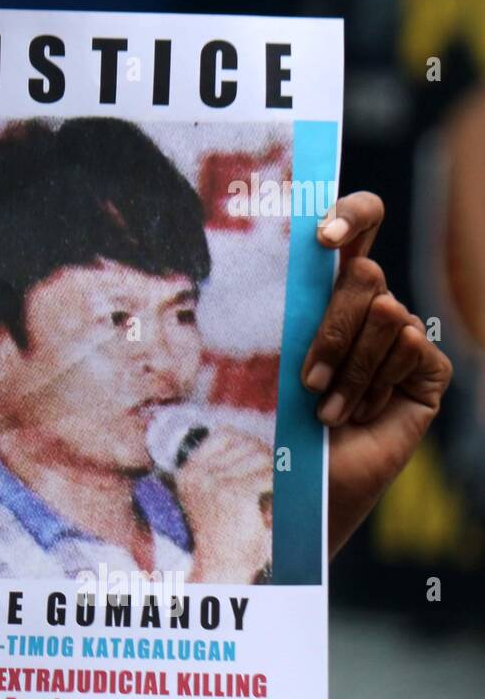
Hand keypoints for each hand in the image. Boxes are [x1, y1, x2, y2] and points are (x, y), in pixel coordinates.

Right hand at [174, 428, 273, 582]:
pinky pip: (270, 476)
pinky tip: (272, 506)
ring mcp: (213, 482)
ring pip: (262, 457)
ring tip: (268, 501)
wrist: (224, 571)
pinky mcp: (233, 493)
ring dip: (273, 476)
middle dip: (265, 462)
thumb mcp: (219, 497)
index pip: (225, 434)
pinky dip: (279, 488)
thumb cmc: (227, 536)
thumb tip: (264, 442)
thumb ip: (230, 469)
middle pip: (247, 444)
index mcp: (188, 472)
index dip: (248, 445)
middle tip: (268, 490)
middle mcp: (196, 473)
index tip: (258, 467)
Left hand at [301, 192, 452, 554]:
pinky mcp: (428, 370)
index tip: (322, 238)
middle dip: (332, 329)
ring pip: (389, 312)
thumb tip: (298, 251)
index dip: (351, 214)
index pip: (359, 221)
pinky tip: (359, 414)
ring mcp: (404, 336)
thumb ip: (289, 306)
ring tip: (328, 410)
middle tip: (307, 380)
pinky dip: (376, 385)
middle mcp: (371, 306)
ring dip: (350, 370)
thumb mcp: (270, 356)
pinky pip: (413, 348)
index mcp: (328, 289)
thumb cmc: (273, 418)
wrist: (301, 484)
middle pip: (366, 273)